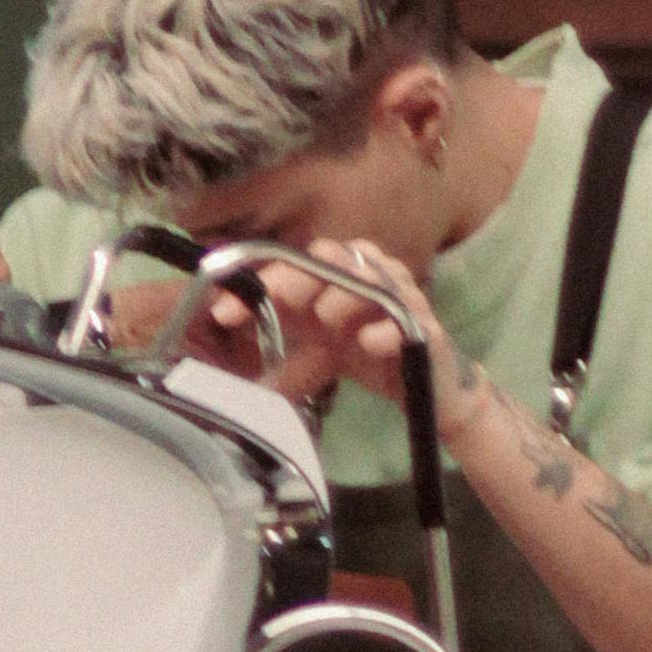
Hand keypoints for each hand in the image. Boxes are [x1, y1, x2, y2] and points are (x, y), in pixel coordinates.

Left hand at [198, 231, 460, 424]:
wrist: (430, 394)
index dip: (265, 279)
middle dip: (307, 275)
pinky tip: (368, 342)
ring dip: (348, 296)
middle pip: (342, 257)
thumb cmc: (370, 356)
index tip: (226, 311)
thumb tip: (220, 319)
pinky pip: (411, 323)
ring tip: (325, 319)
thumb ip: (280, 326)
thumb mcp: (317, 342)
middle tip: (282, 300)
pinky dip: (388, 330)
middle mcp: (374, 279)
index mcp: (343, 277)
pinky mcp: (429, 333)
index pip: (302, 262)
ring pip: (380, 280)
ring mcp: (405, 302)